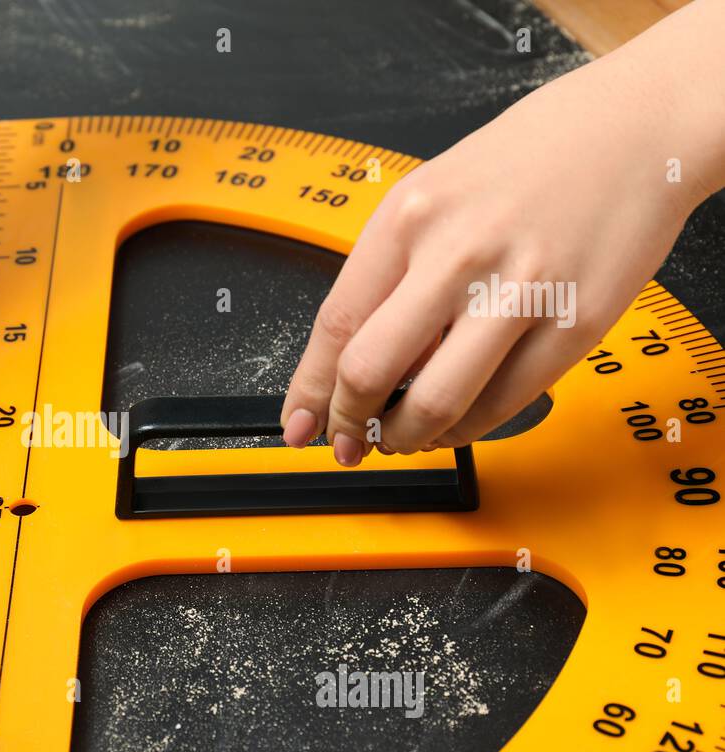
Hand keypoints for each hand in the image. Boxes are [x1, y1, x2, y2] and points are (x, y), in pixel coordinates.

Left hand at [280, 53, 706, 464]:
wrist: (634, 129)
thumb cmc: (527, 162)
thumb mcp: (433, 195)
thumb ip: (393, 273)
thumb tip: (354, 363)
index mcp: (409, 217)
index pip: (336, 324)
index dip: (310, 390)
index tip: (299, 423)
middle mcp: (457, 253)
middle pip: (370, 369)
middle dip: (349, 421)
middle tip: (350, 439)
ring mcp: (519, 292)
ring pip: (436, 402)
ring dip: (407, 438)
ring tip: (403, 437)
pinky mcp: (574, 325)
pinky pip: (502, 404)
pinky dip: (467, 429)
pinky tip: (456, 424)